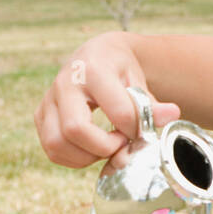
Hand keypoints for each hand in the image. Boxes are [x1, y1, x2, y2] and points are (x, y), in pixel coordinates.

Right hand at [34, 31, 180, 167]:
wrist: (96, 54)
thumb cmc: (120, 68)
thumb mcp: (138, 79)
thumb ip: (152, 103)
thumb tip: (172, 115)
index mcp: (93, 69)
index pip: (118, 111)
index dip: (134, 129)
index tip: (139, 130)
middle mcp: (64, 83)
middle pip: (75, 130)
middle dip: (104, 147)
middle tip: (120, 142)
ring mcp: (48, 100)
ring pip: (57, 143)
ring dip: (86, 156)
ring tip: (106, 146)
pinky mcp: (40, 115)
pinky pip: (51, 149)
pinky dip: (73, 158)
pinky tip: (91, 149)